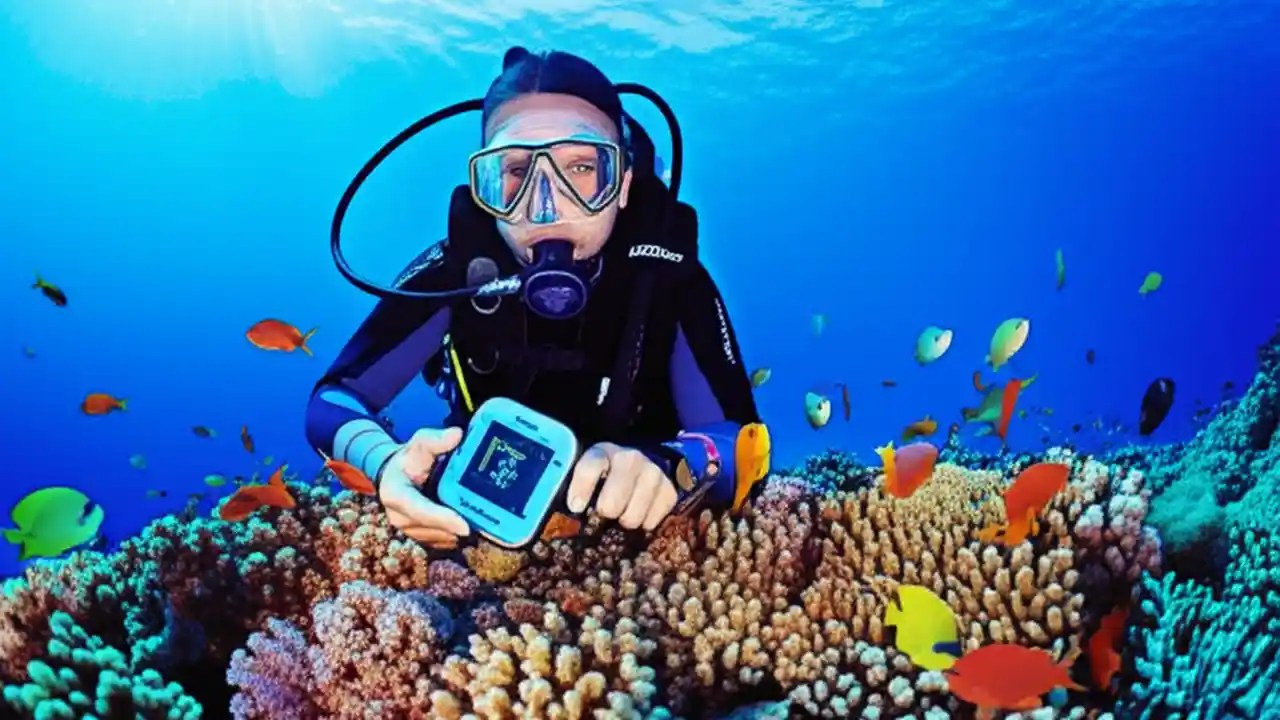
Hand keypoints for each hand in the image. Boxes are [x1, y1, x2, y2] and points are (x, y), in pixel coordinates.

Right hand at [379, 427, 470, 548]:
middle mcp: (399, 517)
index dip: (442, 519)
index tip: (465, 527)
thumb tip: (457, 434)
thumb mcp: (419, 444)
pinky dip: (457, 534)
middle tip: (486, 523)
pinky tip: (470, 521)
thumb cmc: (410, 459)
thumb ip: (436, 440)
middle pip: (433, 528)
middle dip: (458, 527)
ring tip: (480, 518)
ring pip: (440, 538)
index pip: (420, 510)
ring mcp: (409, 531)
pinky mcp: (420, 538)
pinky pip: (443, 542)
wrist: (397, 475)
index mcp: (396, 494)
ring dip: (459, 531)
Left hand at [567, 442, 677, 530]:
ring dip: (625, 520)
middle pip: (611, 505)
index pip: (591, 467)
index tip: (576, 508)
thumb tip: (555, 510)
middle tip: (604, 511)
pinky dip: (644, 522)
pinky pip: (651, 523)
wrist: (651, 460)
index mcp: (603, 452)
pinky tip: (640, 509)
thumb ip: (573, 484)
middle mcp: (630, 459)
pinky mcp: (670, 490)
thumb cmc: (610, 472)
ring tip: (623, 510)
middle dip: (605, 512)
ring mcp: (653, 474)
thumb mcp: (590, 469)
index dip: (581, 490)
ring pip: (631, 518)